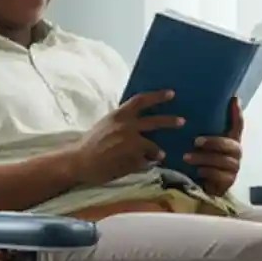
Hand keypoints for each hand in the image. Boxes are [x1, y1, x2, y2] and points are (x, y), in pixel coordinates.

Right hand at [66, 90, 184, 186]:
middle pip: (154, 121)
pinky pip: (145, 162)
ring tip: (160, 155)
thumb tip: (139, 122)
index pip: (141, 100)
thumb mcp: (107, 124)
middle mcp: (127, 127)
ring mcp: (131, 144)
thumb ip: (123, 122)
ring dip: (158, 152)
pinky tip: (141, 166)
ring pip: (153, 147)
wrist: (79, 161)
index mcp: (119, 115)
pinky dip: (145, 164)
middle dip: (170, 121)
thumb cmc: (91, 143)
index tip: (171, 94)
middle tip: (182, 121)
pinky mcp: (132, 160)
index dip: (157, 96)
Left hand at [184, 97, 243, 196]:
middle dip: (213, 142)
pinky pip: (219, 175)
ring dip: (203, 158)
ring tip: (187, 157)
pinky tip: (197, 171)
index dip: (237, 112)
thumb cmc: (202, 160)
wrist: (204, 187)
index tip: (233, 99)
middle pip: (229, 144)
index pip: (238, 124)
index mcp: (231, 140)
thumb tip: (194, 111)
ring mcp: (234, 167)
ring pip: (222, 161)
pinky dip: (207, 172)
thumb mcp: (201, 144)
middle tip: (195, 141)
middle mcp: (235, 152)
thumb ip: (203, 130)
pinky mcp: (229, 181)